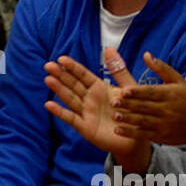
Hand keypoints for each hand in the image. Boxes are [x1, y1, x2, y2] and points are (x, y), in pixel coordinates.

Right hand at [44, 47, 149, 171]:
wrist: (137, 138)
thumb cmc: (134, 112)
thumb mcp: (129, 89)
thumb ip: (118, 70)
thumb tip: (109, 48)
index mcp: (99, 88)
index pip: (83, 75)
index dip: (72, 67)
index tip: (61, 59)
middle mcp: (90, 99)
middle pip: (73, 85)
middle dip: (61, 75)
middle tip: (48, 65)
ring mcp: (86, 113)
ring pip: (70, 98)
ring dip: (58, 89)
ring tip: (48, 79)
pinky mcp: (85, 127)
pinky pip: (71, 118)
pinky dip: (60, 112)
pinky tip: (49, 105)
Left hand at [112, 52, 185, 158]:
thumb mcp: (178, 81)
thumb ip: (162, 68)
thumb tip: (146, 54)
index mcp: (171, 95)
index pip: (152, 93)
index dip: (137, 92)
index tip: (123, 90)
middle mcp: (168, 110)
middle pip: (145, 107)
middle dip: (128, 105)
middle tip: (112, 102)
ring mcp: (164, 125)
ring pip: (143, 121)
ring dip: (127, 119)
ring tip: (114, 115)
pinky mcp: (161, 136)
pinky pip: (143, 135)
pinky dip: (130, 133)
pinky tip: (117, 130)